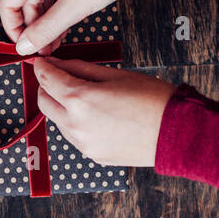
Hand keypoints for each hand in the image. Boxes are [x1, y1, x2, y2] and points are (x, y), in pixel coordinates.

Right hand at [0, 0, 138, 54]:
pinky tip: (63, 24)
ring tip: (56, 41)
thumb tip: (25, 46)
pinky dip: (56, 7)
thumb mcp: (73, 8)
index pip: (8, 4)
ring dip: (46, 20)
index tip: (24, 46)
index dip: (14, 30)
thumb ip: (45, 30)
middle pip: (23, 1)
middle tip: (45, 48)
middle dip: (34, 27)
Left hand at [33, 57, 175, 165]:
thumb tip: (59, 65)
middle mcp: (75, 124)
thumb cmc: (152, 99)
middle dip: (46, 87)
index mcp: (79, 99)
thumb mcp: (115, 74)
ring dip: (60, 106)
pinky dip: (74, 123)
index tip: (41, 63)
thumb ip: (81, 69)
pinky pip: (73, 136)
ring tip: (83, 96)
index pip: (47, 79)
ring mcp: (83, 143)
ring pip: (56, 121)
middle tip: (58, 77)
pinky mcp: (92, 155)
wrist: (177, 133)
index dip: (42, 67)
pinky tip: (94, 115)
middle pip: (44, 102)